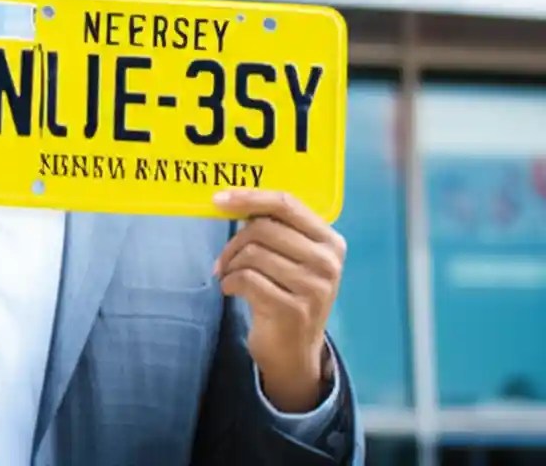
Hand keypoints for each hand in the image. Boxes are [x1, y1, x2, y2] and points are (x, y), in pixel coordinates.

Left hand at [212, 189, 344, 411]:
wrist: (294, 351)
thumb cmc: (287, 295)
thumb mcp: (292, 259)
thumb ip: (275, 230)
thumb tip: (230, 200)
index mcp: (330, 241)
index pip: (286, 204)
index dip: (249, 197)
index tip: (218, 199)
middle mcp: (328, 262)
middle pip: (263, 228)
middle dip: (234, 242)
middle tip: (225, 260)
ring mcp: (314, 287)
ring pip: (252, 253)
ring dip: (231, 265)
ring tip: (231, 278)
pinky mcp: (294, 310)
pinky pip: (246, 280)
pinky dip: (230, 283)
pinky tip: (232, 290)